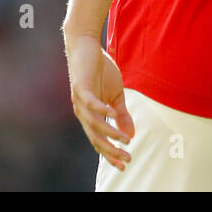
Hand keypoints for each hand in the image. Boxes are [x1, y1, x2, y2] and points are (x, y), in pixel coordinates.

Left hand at [64, 32, 135, 169]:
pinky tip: (112, 114)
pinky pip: (90, 102)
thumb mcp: (116, 95)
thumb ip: (122, 115)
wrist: (86, 46)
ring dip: (111, 133)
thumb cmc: (100, 71)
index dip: (111, 154)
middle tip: (127, 159)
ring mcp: (80, 101)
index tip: (124, 165)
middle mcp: (82, 112)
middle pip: (96, 138)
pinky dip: (101, 109)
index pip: (99, 140)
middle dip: (111, 150)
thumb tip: (131, 135)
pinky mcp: (80, 87)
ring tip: (125, 140)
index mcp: (90, 116)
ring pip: (94, 124)